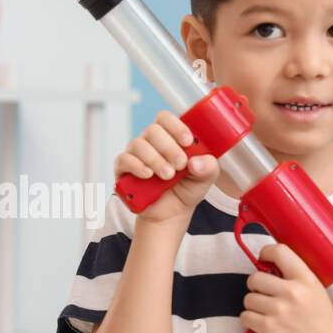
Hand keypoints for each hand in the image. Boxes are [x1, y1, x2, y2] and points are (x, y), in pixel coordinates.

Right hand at [113, 110, 219, 225]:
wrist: (171, 214)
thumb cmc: (186, 189)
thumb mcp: (205, 178)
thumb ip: (208, 167)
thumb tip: (196, 162)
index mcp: (169, 137)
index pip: (165, 119)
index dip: (176, 127)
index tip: (187, 142)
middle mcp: (150, 142)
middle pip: (153, 130)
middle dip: (169, 148)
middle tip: (180, 165)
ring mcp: (135, 154)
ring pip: (139, 145)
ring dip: (155, 160)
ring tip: (167, 176)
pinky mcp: (123, 169)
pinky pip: (124, 159)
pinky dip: (137, 166)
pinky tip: (148, 175)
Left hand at [238, 242, 332, 332]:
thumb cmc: (322, 323)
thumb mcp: (316, 291)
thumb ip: (296, 278)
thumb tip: (270, 267)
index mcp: (306, 279)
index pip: (279, 252)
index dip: (266, 253)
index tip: (263, 259)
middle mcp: (292, 292)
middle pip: (255, 277)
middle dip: (256, 286)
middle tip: (264, 295)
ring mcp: (279, 310)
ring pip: (248, 298)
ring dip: (254, 306)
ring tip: (268, 314)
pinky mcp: (268, 328)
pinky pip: (245, 317)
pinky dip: (250, 321)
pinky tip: (264, 325)